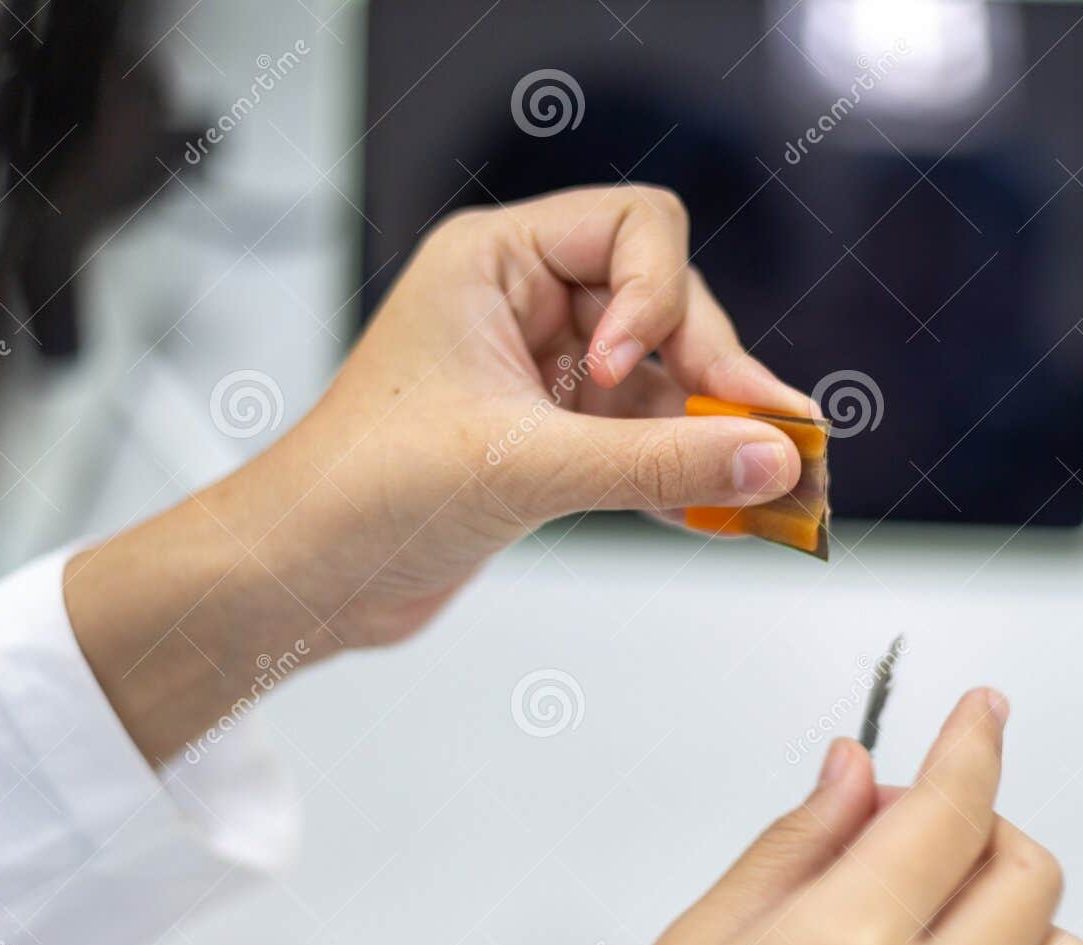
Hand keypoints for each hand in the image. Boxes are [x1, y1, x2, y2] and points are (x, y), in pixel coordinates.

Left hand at [270, 183, 814, 641]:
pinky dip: (682, 473)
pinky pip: (643, 441)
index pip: (634, 229)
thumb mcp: (520, 466)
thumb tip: (768, 458)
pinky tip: (723, 511)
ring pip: (664, 383)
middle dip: (716, 377)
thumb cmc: (358, 491)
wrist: (301, 577)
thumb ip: (656, 462)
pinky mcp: (551, 440)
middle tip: (776, 440)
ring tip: (780, 488)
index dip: (657, 300)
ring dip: (715, 433)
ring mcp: (543, 375)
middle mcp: (526, 306)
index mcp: (495, 261)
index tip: (624, 378)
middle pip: (666, 308)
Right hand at [576, 690, 1082, 944]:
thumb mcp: (704, 942)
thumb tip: (855, 773)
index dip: (970, 745)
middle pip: (1027, 873)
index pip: (949, 812)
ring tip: (931, 922)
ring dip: (1010, 916)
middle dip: (978, 828)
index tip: (979, 715)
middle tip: (907, 831)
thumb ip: (800, 844)